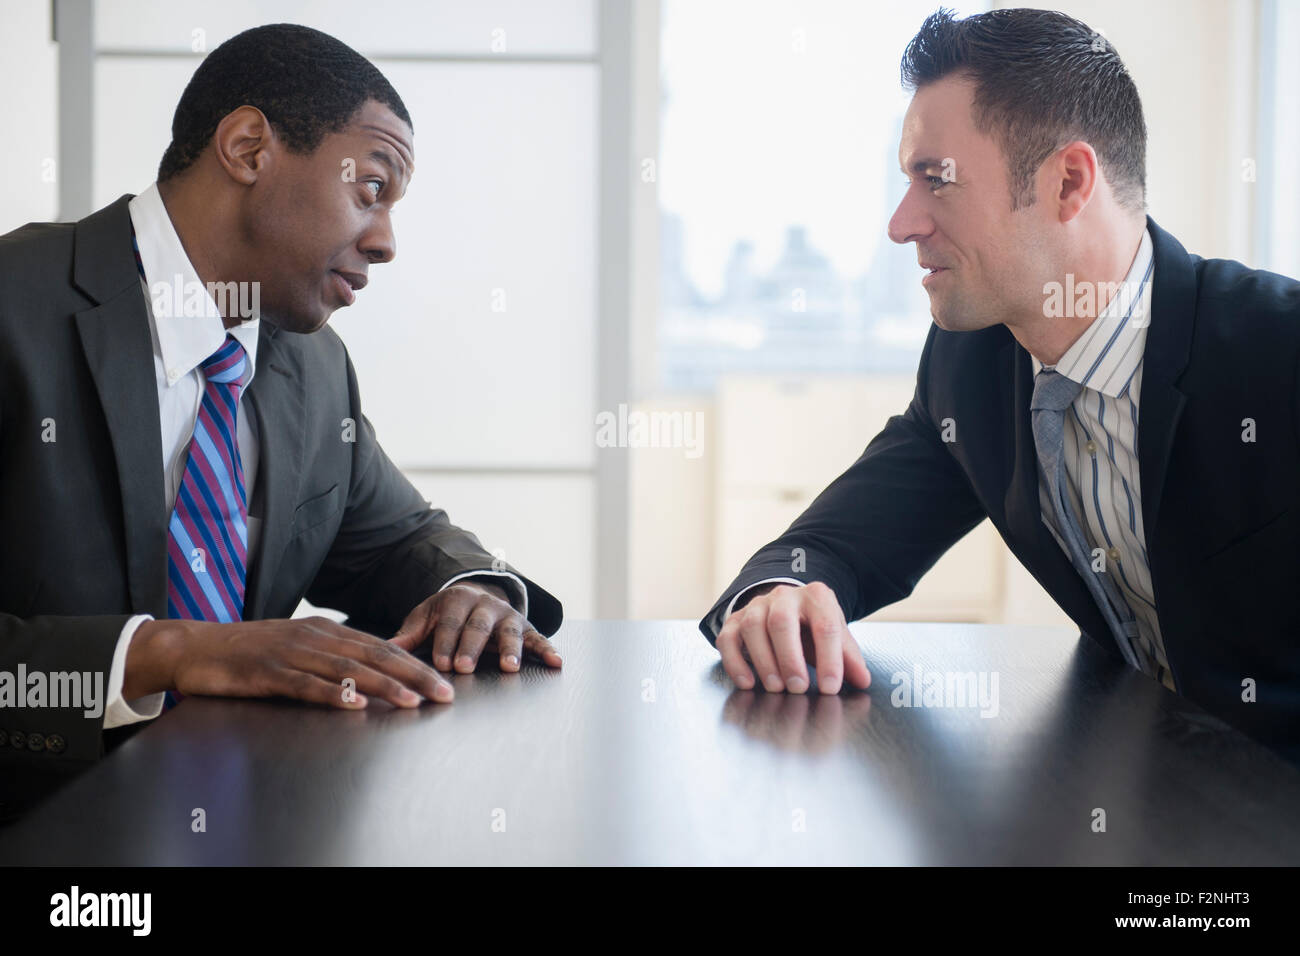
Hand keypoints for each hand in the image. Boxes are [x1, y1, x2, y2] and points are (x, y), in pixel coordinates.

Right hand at [124, 616, 453, 707]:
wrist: (197, 647)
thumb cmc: (252, 652)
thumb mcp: (300, 648)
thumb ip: (335, 658)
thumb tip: (374, 674)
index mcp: (327, 631)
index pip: (382, 646)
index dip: (415, 663)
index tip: (444, 680)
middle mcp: (316, 637)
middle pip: (376, 655)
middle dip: (414, 674)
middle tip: (444, 693)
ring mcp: (292, 653)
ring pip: (349, 669)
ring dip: (384, 685)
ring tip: (413, 700)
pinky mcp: (268, 672)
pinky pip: (306, 685)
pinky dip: (334, 694)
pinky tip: (355, 704)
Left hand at [389, 581, 561, 673]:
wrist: (475, 597)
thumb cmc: (446, 615)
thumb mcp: (426, 618)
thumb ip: (409, 634)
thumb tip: (386, 649)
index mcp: (457, 599)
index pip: (449, 623)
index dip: (445, 643)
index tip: (440, 663)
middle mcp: (485, 604)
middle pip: (478, 626)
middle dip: (472, 646)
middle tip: (465, 666)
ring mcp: (507, 615)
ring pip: (510, 630)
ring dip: (510, 649)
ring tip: (508, 667)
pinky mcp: (525, 627)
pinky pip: (538, 638)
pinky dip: (547, 649)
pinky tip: (556, 661)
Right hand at [716, 581, 870, 694]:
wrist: (787, 606)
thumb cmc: (813, 626)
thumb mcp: (835, 636)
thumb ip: (848, 658)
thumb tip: (862, 681)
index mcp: (816, 597)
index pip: (824, 626)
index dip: (829, 659)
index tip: (830, 687)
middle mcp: (784, 596)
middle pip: (781, 622)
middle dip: (789, 658)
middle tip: (798, 688)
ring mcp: (756, 606)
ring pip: (753, 627)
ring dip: (763, 660)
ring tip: (775, 688)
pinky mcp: (734, 620)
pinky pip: (728, 638)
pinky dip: (734, 662)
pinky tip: (747, 683)